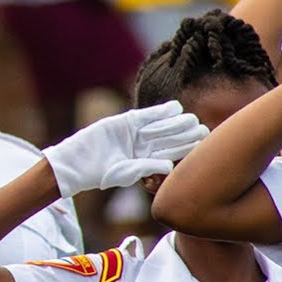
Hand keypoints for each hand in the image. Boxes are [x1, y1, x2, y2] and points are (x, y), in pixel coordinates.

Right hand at [41, 101, 209, 198]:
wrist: (77, 162)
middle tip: (203, 129)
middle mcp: (144, 146)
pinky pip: (146, 116)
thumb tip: (170, 165)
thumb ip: (147, 167)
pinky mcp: (125, 122)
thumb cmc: (100, 173)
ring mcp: (135, 133)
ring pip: (161, 126)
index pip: (172, 152)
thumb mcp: (125, 172)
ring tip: (193, 119)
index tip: (204, 145)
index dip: (188, 147)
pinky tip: (175, 108)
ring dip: (177, 122)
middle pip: (170, 138)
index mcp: (147, 161)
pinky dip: (160, 111)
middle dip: (186, 134)